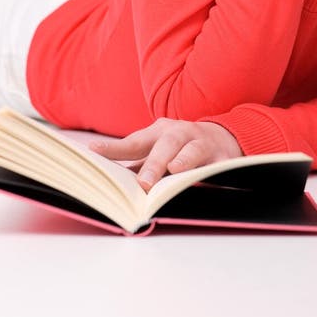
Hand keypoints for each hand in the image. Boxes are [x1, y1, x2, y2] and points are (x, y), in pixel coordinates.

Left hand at [88, 118, 242, 190]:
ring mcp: (203, 143)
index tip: (93, 151)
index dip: (115, 148)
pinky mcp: (224, 157)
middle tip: (143, 183)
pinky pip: (220, 166)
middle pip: (166, 145)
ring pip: (193, 150)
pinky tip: (213, 181)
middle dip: (154, 164)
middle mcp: (181, 133)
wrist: (222, 137)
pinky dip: (217, 172)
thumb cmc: (180, 148)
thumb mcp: (158, 151)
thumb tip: (110, 181)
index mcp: (159, 132)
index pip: (135, 142)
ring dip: (185, 160)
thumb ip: (138, 164)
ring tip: (176, 170)